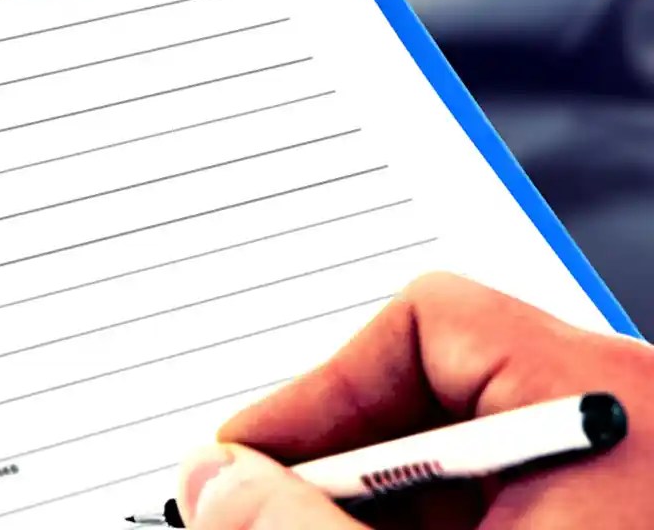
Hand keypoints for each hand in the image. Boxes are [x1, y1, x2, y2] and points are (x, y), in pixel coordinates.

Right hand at [177, 273, 653, 529]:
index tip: (249, 458)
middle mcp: (619, 424)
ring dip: (358, 501)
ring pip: (446, 454)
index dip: (320, 388)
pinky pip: (480, 496)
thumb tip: (214, 481)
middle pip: (428, 388)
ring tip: (295, 525)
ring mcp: (607, 477)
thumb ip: (308, 529)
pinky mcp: (595, 517)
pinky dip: (406, 525)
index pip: (430, 319)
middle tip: (259, 510)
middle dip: (330, 459)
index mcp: (610, 407)